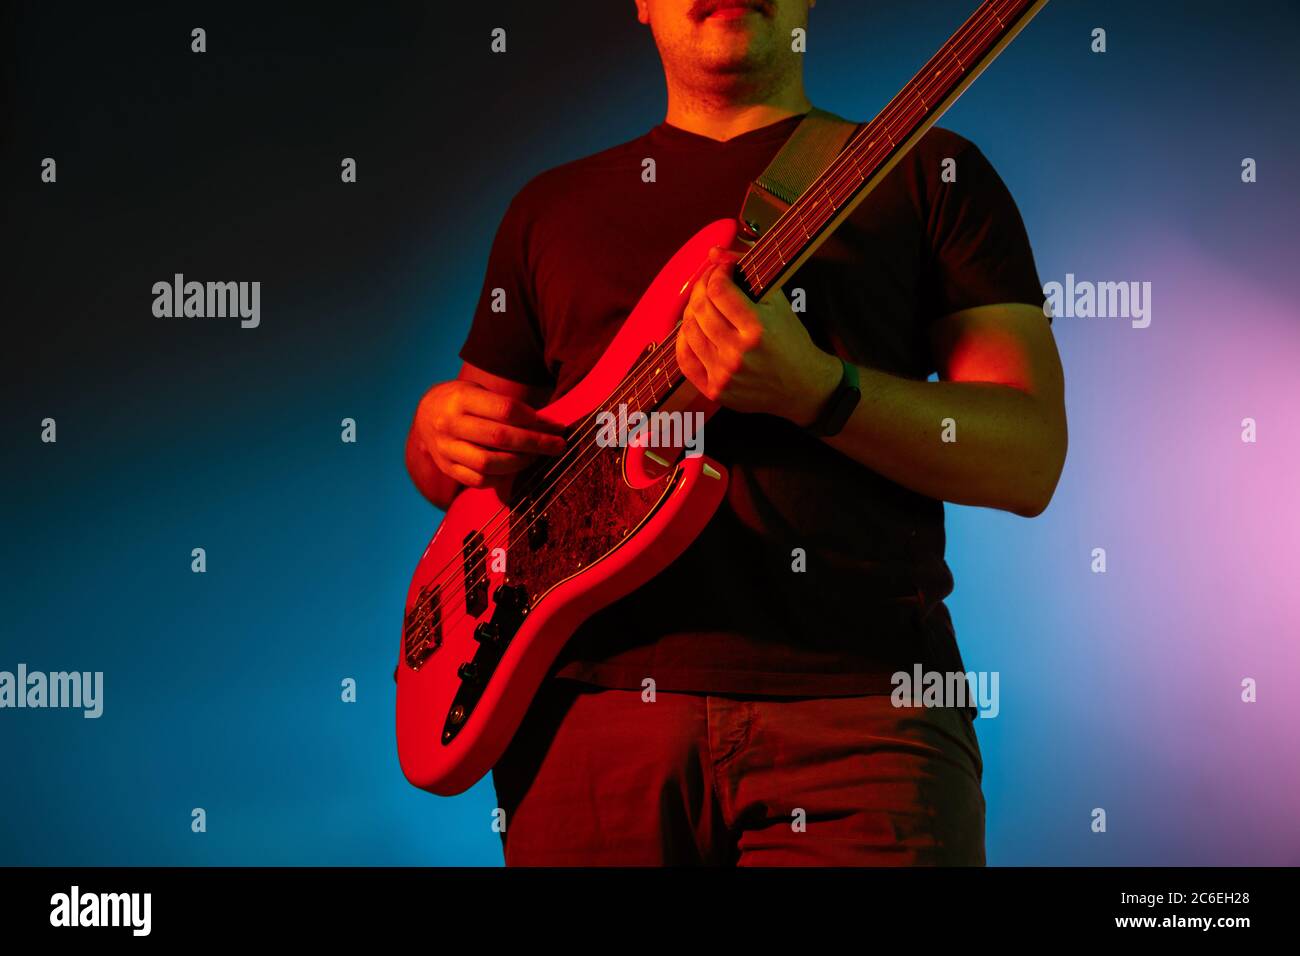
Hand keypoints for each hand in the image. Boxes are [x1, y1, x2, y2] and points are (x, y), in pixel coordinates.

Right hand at [414, 380, 565, 488]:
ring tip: (535, 457)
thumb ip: (509, 408)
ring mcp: (446, 448)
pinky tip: (514, 469)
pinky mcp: (447, 468)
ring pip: (488, 464)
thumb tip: (549, 426)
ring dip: (520, 463)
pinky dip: (501, 478)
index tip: (554, 425)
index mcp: (461, 398)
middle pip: (500, 438)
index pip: (505, 410)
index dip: (533, 419)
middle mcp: (450, 423)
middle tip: (558, 445)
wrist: (427, 412)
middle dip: (535, 443)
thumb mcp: (482, 392)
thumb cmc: (465, 400)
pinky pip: (478, 481)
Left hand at [676, 246, 841, 425]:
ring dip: (691, 311)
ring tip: (702, 304)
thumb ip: (747, 271)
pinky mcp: (715, 390)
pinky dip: (683, 339)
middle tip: (709, 283)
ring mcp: (724, 374)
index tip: (722, 270)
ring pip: (688, 331)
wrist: (802, 386)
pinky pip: (684, 359)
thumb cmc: (791, 341)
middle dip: (701, 287)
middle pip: (700, 309)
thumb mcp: (776, 301)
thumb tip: (714, 252)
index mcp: (758, 329)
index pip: (719, 290)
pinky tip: (693, 329)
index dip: (716, 272)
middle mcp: (739, 354)